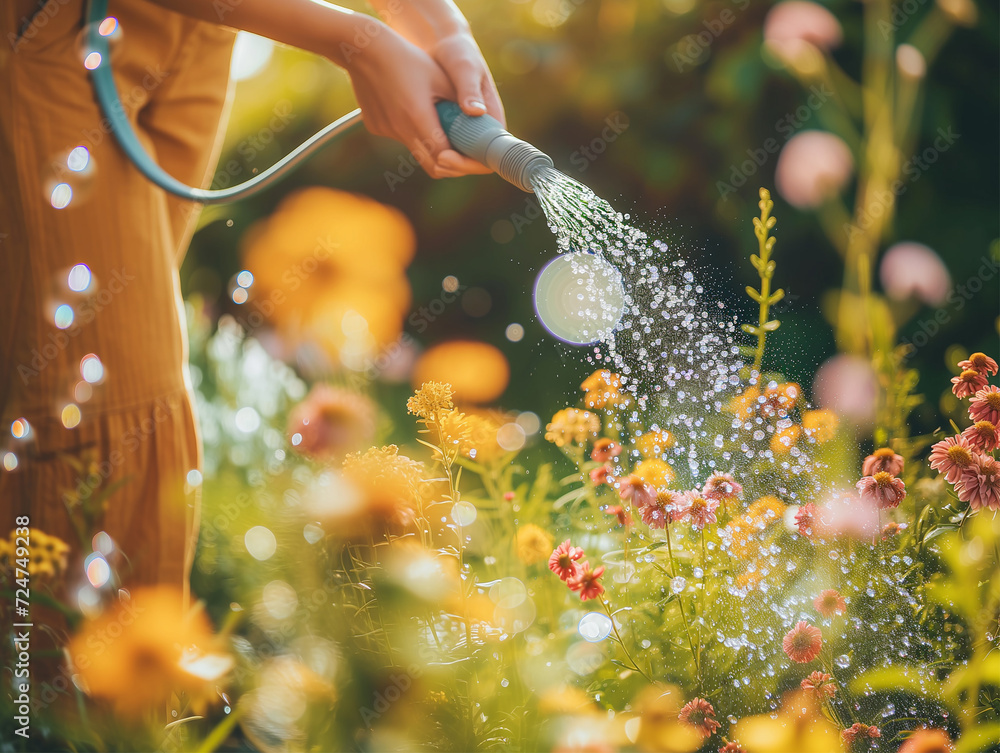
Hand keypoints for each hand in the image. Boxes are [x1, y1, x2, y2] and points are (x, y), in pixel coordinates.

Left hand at [426, 31, 505, 174]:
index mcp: (493, 116)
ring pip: (460, 156)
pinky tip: (421, 145)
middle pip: (475, 161)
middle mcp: (483, 127)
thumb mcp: (465, 68)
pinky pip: (448, 146)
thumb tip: (476, 112)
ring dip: (444, 161)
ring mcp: (469, 129)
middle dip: (456, 165)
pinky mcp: (454, 127)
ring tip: (427, 155)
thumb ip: (469, 89)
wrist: (445, 44)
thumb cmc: (459, 52)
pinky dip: (436, 149)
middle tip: (436, 161)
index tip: (448, 157)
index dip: (472, 162)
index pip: (492, 153)